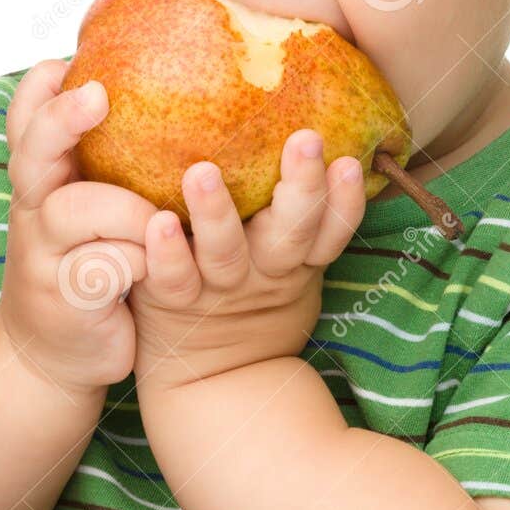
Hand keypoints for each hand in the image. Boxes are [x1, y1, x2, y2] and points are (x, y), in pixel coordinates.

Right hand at [0, 58, 158, 394]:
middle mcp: (34, 210)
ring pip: (79, 211)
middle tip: (98, 95)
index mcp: (44, 181)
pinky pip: (106, 267)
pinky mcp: (65, 298)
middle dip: (63, 119)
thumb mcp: (88, 210)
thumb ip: (104, 166)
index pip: (26, 120)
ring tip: (164, 221)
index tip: (63, 58)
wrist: (50, 357)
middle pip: (34, 152)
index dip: (41, 89)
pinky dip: (138, 263)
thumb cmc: (88, 265)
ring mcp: (42, 255)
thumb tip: (165, 90)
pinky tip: (157, 269)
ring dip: (128, 211)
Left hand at [128, 129, 367, 392]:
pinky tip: (159, 223)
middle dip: (302, 187)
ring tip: (202, 173)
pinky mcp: (175, 303)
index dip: (345, 201)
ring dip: (216, 212)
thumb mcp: (285, 267)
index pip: (331, 230)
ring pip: (225, 253)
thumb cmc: (248, 297)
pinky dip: (167, 254)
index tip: (350, 161)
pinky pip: (173, 279)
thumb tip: (311, 130)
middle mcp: (265, 272)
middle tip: (305, 139)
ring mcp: (220, 289)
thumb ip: (291, 211)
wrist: (209, 380)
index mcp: (296, 261)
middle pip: (291, 233)